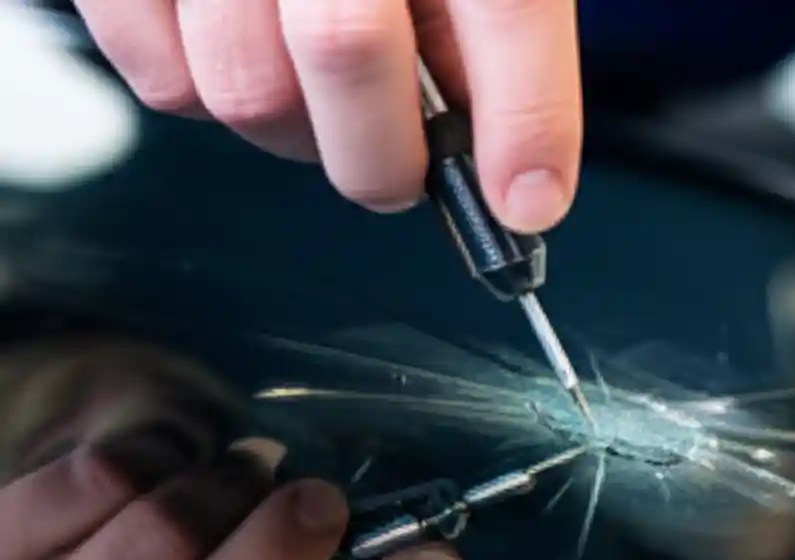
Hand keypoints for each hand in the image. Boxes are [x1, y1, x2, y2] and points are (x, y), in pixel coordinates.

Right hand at [72, 0, 581, 229]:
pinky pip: (166, 84)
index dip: (524, 118)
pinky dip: (212, 96)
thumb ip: (488, 33)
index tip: (524, 201)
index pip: (504, 4)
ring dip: (296, 129)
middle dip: (385, 156)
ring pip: (249, 92)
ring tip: (311, 85)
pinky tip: (239, 44)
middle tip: (401, 168)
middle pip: (345, 46)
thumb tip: (499, 158)